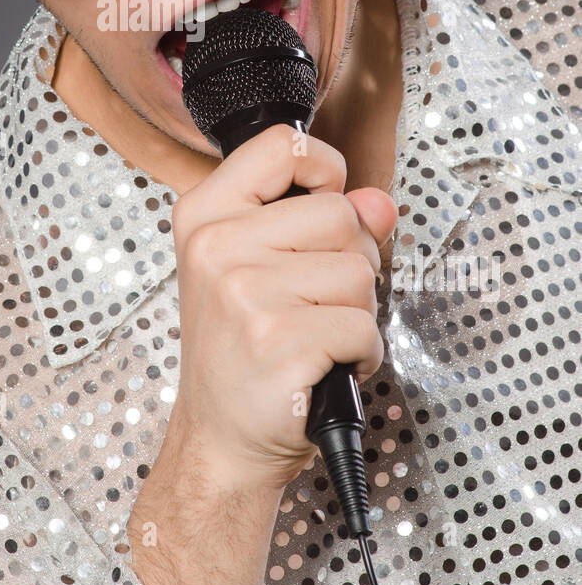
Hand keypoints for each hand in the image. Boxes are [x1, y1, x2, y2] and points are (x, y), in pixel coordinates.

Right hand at [168, 124, 397, 492]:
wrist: (221, 439)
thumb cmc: (243, 353)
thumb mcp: (267, 270)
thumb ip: (324, 224)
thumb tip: (379, 202)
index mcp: (206, 216)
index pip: (283, 144)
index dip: (324, 169)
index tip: (324, 201)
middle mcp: (217, 247)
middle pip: (340, 213)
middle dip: (350, 262)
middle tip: (311, 301)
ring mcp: (244, 293)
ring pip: (360, 272)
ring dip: (357, 313)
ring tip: (314, 336)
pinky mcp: (279, 340)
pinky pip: (363, 326)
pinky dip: (360, 354)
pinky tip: (323, 365)